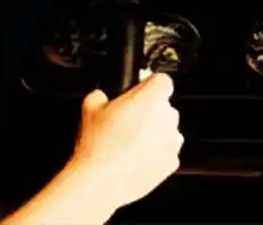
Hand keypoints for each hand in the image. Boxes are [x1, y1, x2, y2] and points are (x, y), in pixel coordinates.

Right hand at [67, 73, 182, 209]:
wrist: (101, 181)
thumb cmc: (98, 144)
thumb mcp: (90, 107)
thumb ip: (101, 94)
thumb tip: (101, 97)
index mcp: (152, 97)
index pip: (162, 80)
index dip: (148, 85)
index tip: (138, 91)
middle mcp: (168, 117)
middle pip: (164, 106)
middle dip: (149, 111)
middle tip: (126, 121)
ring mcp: (172, 141)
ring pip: (166, 129)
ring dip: (154, 132)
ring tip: (129, 143)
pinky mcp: (172, 163)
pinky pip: (166, 151)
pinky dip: (155, 153)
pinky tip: (135, 157)